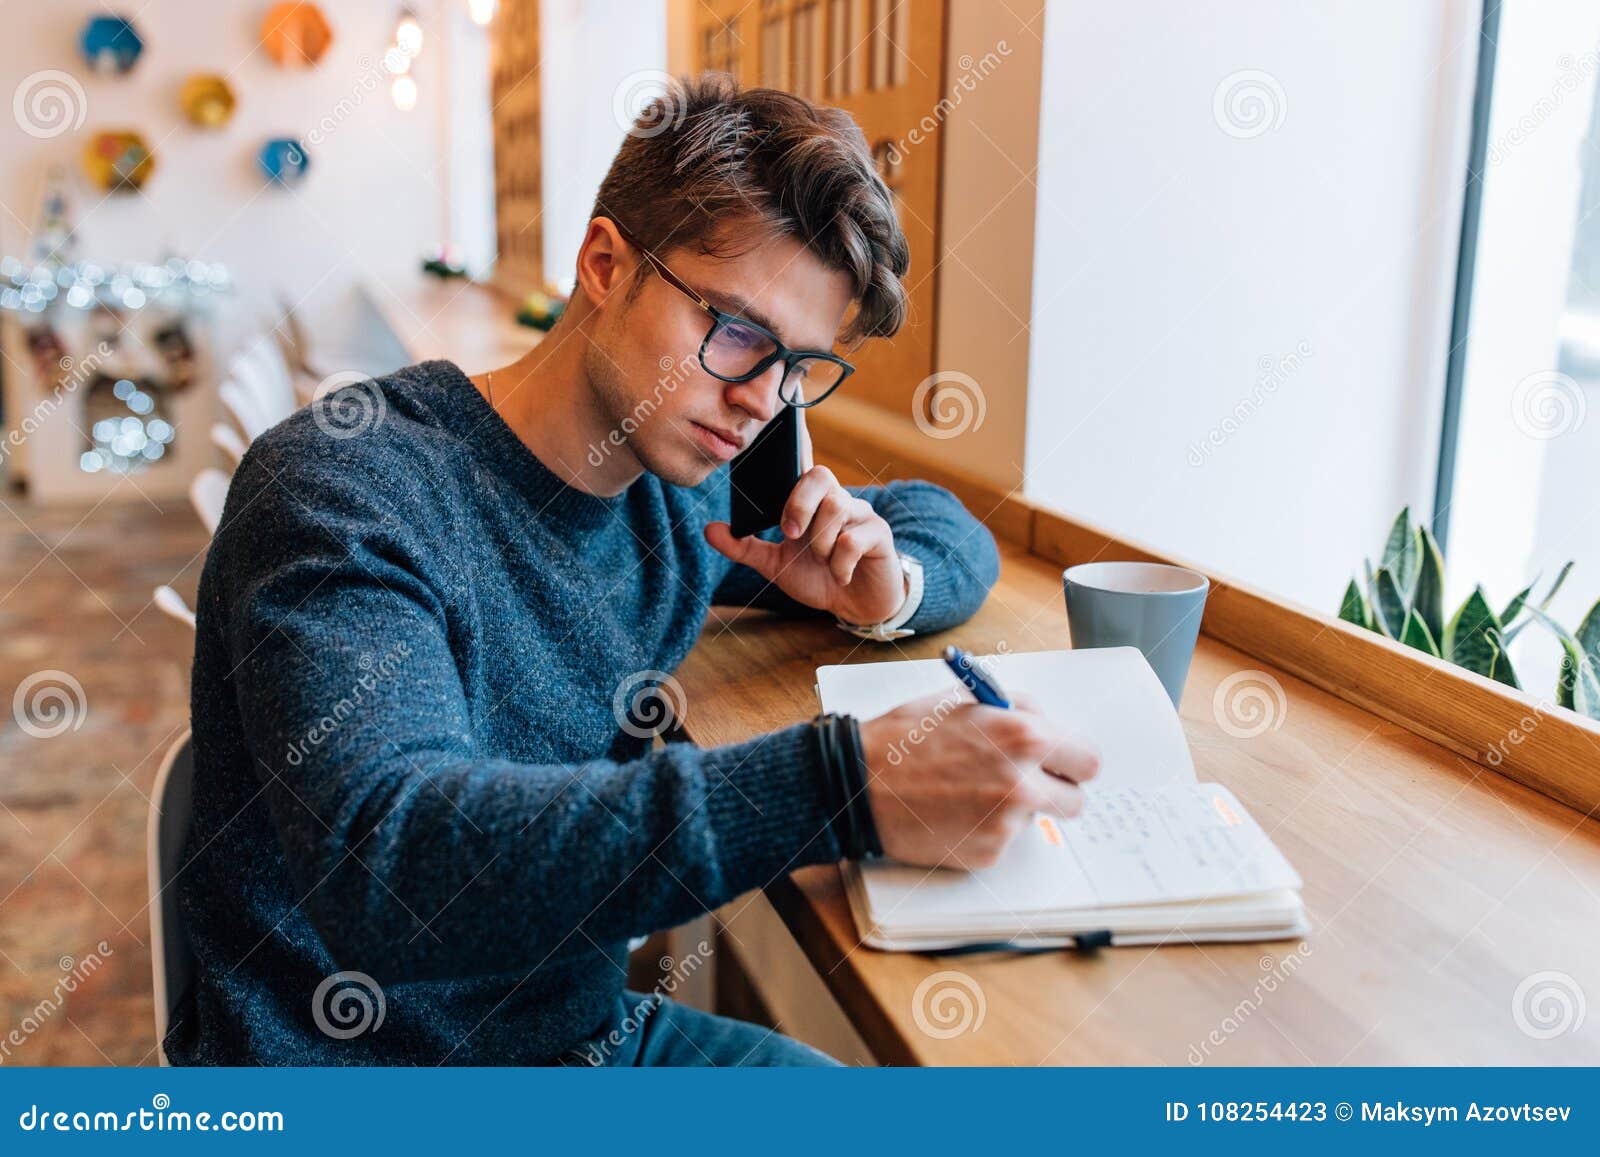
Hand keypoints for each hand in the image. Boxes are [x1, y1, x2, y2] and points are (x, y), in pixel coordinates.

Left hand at [704, 462, 905, 623]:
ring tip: (822, 563)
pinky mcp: (879, 535)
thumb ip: (744, 547)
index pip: (803, 464)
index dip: (797, 445)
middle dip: (799, 504)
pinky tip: (841, 576)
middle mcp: (837, 500)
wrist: (856, 607)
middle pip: (820, 475)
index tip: (787, 445)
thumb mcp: (775, 565)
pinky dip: (840, 564)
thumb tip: (709, 529)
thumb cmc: (819, 577)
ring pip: (836, 507)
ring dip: (820, 543)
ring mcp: (861, 514)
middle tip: (790, 534)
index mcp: (812, 502)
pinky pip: (853, 540)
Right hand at [856, 691, 1099, 868]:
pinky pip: (1003, 842)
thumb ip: (1017, 711)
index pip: (1088, 760)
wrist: (859, 782)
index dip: (1073, 761)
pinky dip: (985, 830)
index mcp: (1025, 737)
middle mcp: (1022, 783)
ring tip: (970, 792)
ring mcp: (1005, 825)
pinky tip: (952, 813)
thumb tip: (1048, 726)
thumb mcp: (967, 701)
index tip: (1061, 764)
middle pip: (1076, 801)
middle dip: (1056, 791)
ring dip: (1015, 810)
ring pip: (1035, 821)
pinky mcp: (986, 854)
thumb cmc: (906, 737)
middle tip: (1026, 783)